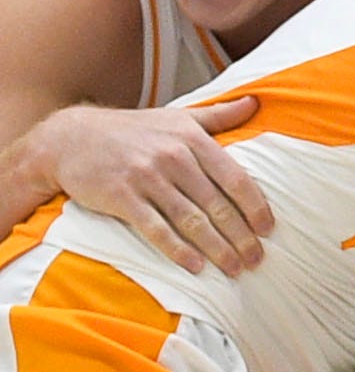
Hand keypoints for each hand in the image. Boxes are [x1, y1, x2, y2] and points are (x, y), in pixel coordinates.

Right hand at [42, 98, 271, 275]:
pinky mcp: (121, 197)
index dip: (256, 207)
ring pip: (192, 220)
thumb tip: (256, 102)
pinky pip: (156, 229)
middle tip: (257, 260)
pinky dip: (178, 250)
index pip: (236, 178)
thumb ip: (218, 115)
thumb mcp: (177, 116)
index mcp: (191, 138)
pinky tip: (196, 267)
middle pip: (218, 205)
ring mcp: (146, 177)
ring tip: (235, 270)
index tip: (269, 230)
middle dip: (242, 237)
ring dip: (217, 249)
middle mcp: (173, 157)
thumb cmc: (132, 130)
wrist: (68, 137)